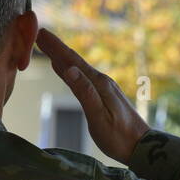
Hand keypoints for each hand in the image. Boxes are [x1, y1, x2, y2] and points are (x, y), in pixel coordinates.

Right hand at [35, 28, 148, 163]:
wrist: (141, 146)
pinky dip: (70, 70)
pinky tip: (64, 68)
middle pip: (74, 61)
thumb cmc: (119, 137)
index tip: (40, 32)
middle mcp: (101, 81)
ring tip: (46, 46)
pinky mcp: (104, 95)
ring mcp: (103, 88)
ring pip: (77, 68)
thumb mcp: (99, 117)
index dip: (56, 47)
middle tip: (37, 33)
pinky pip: (82, 77)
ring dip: (61, 57)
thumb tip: (70, 69)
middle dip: (55, 47)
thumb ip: (85, 93)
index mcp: (98, 84)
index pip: (72, 61)